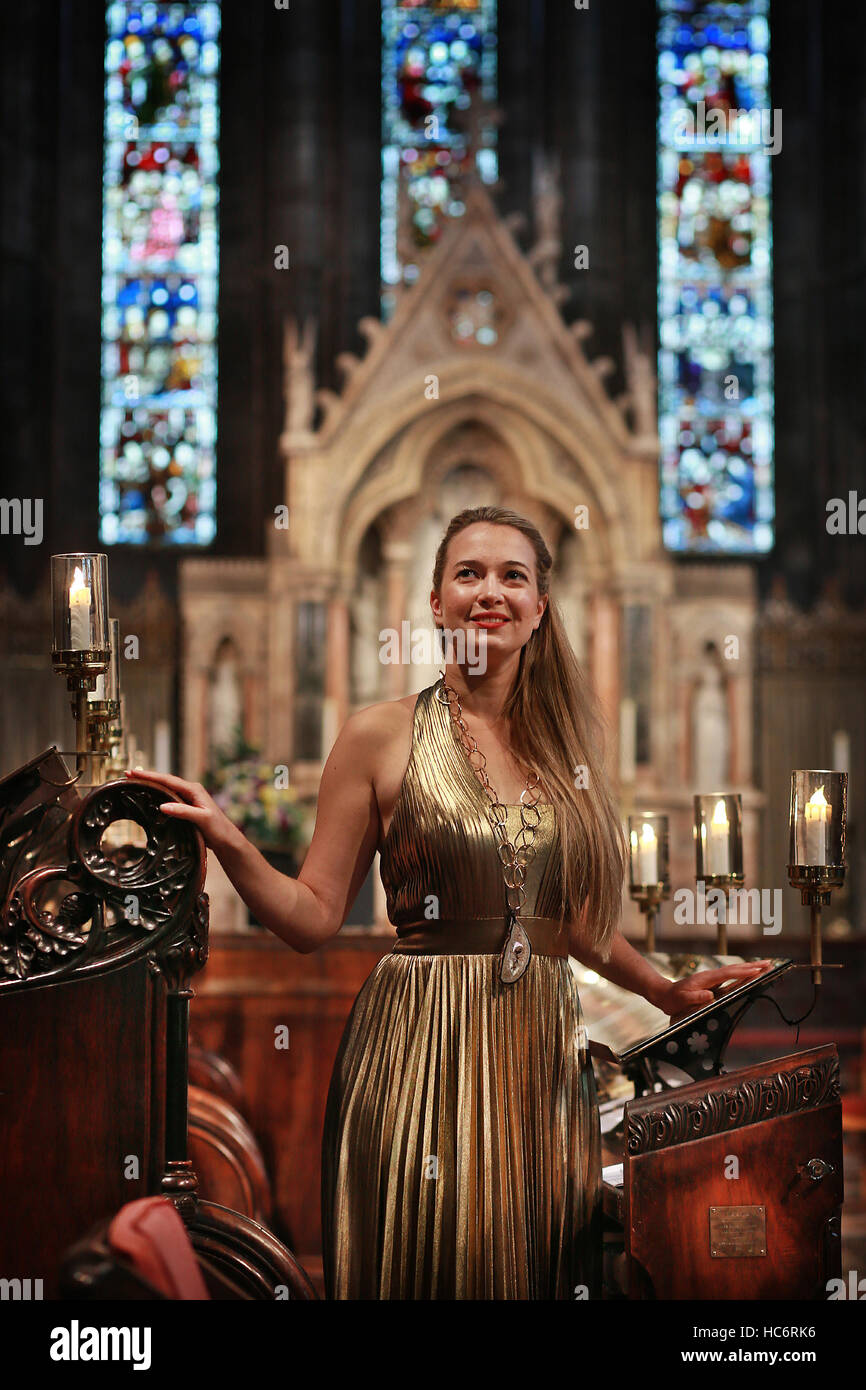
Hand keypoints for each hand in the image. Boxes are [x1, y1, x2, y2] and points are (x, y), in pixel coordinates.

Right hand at [123, 769, 241, 854]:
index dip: (149, 776)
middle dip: (146, 777)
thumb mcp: (201, 819)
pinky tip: (148, 796)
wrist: (227, 840)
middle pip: (164, 781)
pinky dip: (156, 794)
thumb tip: (163, 805)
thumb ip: (183, 811)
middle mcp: (190, 791)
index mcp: (193, 790)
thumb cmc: (217, 829)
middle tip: (127, 774)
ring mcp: (188, 798)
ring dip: (150, 784)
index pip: (167, 780)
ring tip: (134, 781)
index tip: (133, 773)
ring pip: (165, 788)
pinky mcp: (186, 807)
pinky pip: (168, 797)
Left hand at [655, 961, 773, 1024]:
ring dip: (750, 969)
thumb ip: (696, 997)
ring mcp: (712, 979)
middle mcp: (711, 976)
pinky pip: (731, 978)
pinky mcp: (713, 984)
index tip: (757, 969)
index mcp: (706, 978)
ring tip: (765, 966)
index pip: (728, 973)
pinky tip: (750, 975)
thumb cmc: (673, 999)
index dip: (743, 972)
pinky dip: (742, 975)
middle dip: (753, 966)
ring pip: (734, 972)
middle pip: (735, 969)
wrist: (664, 994)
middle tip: (770, 963)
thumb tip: (711, 995)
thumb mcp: (682, 999)